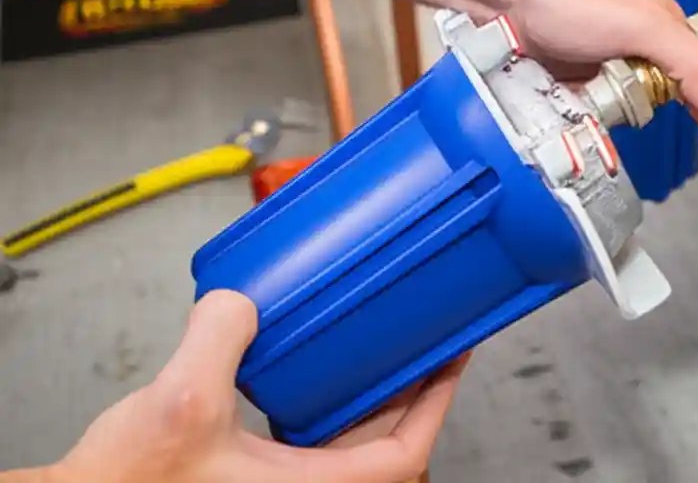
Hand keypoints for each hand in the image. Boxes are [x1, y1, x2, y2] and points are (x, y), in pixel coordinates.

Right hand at [42, 290, 463, 482]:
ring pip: (344, 445)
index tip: (451, 361)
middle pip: (382, 444)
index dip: (435, 404)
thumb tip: (240, 300)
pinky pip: (304, 441)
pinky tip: (304, 372)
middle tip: (419, 345)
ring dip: (363, 400)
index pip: (402, 454)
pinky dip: (317, 406)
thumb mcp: (180, 401)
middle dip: (406, 393)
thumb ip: (219, 338)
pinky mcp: (247, 477)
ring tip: (373, 351)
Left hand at [509, 0, 697, 127]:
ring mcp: (606, 63)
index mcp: (665, 25)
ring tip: (594, 100)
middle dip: (649, 106)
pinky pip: (593, 111)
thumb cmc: (571, 0)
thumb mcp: (644, 28)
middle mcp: (638, 44)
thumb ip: (691, 63)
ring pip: (627, 108)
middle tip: (628, 96)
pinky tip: (574, 108)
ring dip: (615, 114)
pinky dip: (586, 115)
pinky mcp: (576, 80)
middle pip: (664, 95)